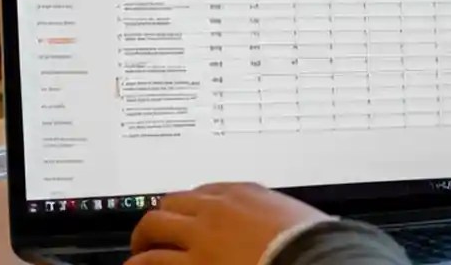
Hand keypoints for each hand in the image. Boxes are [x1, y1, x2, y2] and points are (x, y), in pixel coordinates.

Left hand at [126, 182, 329, 264]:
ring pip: (155, 226)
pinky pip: (152, 260)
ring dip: (144, 239)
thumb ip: (272, 214)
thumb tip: (274, 225)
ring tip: (140, 251)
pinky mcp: (191, 264)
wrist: (310, 258)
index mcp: (243, 193)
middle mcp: (216, 208)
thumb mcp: (291, 215)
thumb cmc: (309, 241)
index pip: (206, 191)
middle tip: (157, 232)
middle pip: (173, 202)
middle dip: (163, 217)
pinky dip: (139, 263)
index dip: (194, 206)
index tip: (191, 217)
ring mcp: (200, 236)